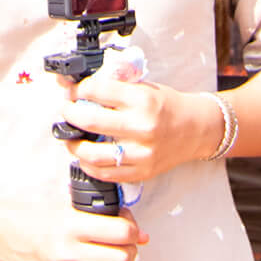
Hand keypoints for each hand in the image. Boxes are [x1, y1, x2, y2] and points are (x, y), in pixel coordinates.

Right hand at [0, 194, 146, 260]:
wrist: (3, 233)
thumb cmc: (34, 216)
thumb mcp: (67, 205)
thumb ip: (101, 215)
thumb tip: (136, 231)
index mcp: (70, 226)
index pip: (119, 233)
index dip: (133, 230)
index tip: (132, 228)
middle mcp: (67, 255)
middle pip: (121, 259)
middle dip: (132, 251)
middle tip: (129, 244)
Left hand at [56, 70, 217, 182]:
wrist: (195, 129)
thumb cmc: (167, 106)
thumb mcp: (143, 88)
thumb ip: (114, 88)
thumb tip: (79, 86)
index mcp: (142, 99)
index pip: (98, 91)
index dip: (78, 90)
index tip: (72, 91)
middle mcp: (142, 126)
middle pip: (91, 121)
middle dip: (70, 114)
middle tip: (65, 111)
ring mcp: (142, 152)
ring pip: (94, 154)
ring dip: (74, 145)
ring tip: (70, 138)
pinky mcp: (142, 172)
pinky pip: (107, 174)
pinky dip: (89, 166)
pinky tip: (85, 157)